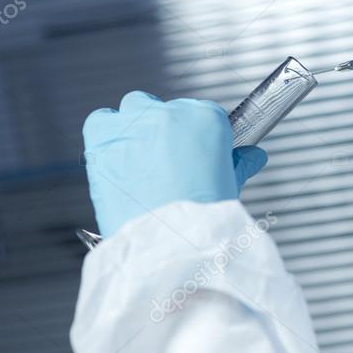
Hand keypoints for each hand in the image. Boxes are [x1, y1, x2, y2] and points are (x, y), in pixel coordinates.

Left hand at [83, 91, 267, 235]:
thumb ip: (238, 164)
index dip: (196, 136)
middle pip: (164, 109)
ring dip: (135, 129)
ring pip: (132, 110)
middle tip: (165, 162)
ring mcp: (135, 124)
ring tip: (140, 163)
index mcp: (206, 118)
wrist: (168, 243)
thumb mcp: (228, 185)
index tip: (193, 153)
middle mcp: (169, 113)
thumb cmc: (201, 217)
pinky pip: (101, 122)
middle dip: (164, 130)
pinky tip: (117, 161)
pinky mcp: (103, 139)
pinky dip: (106, 137)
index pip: (201, 111)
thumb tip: (252, 157)